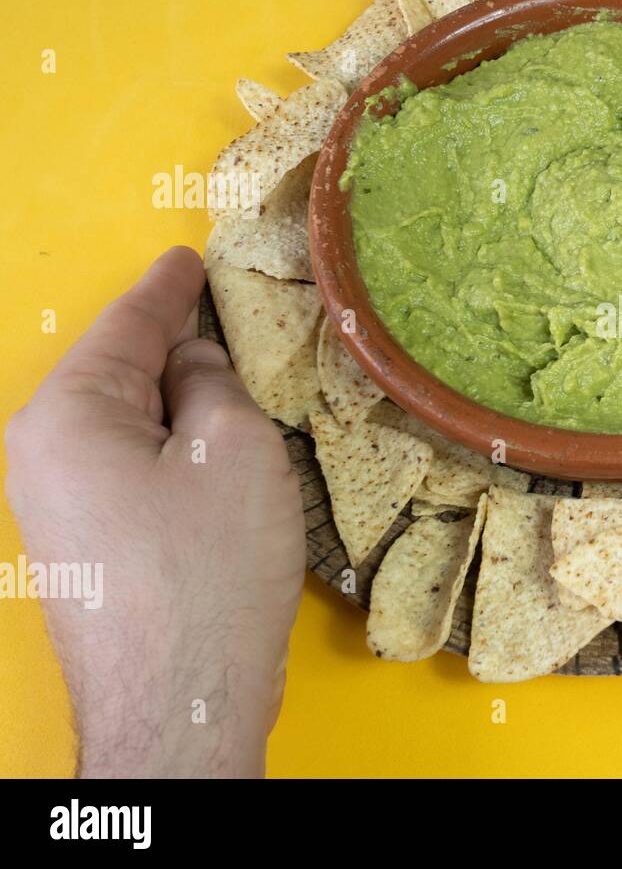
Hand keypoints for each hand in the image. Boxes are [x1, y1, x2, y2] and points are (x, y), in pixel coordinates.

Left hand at [4, 247, 303, 776]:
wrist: (180, 704)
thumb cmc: (208, 569)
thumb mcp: (234, 448)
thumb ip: (213, 381)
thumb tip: (192, 367)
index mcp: (67, 415)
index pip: (125, 326)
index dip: (165, 288)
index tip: (185, 258)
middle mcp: (43, 456)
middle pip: (120, 375)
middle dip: (174, 350)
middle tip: (229, 324)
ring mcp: (59, 509)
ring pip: (129, 427)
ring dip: (181, 409)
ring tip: (236, 393)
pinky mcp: (86, 550)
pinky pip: (130, 471)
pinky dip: (174, 453)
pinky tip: (215, 461)